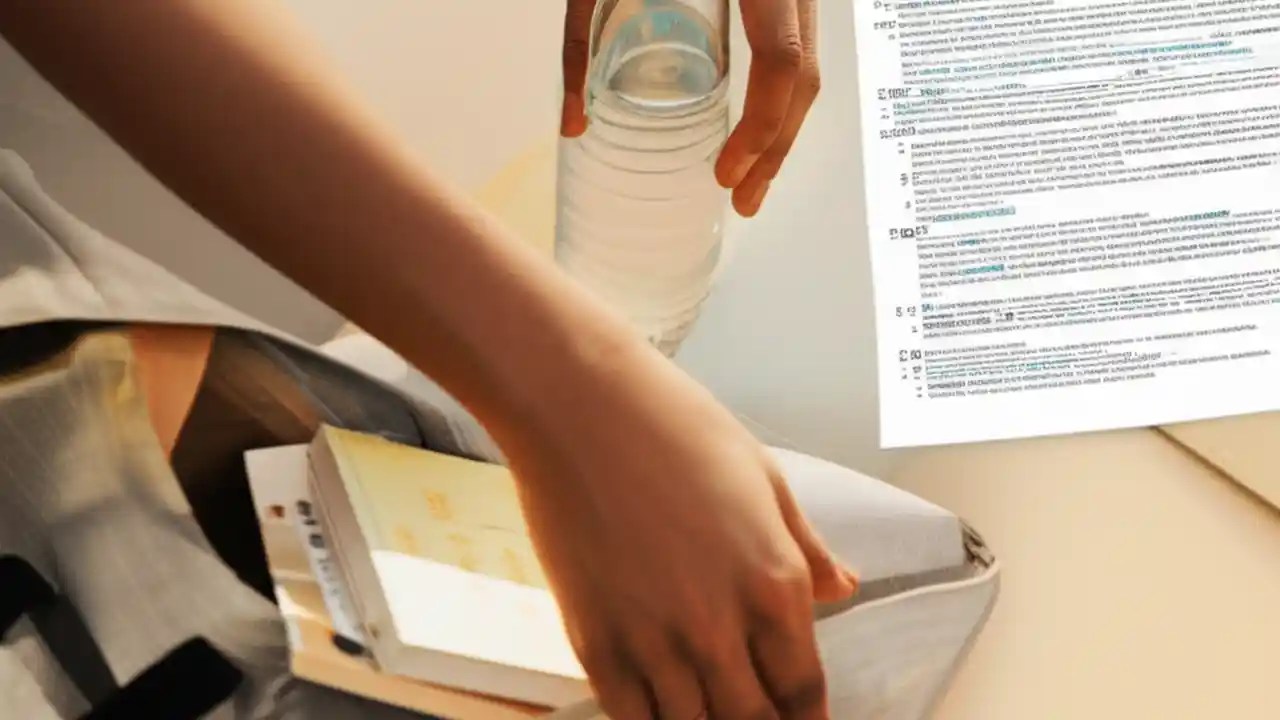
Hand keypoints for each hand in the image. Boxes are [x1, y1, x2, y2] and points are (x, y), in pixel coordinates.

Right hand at [495, 343, 856, 718]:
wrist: (580, 407)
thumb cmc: (675, 426)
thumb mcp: (764, 477)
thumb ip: (805, 547)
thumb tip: (843, 588)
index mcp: (774, 584)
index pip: (802, 692)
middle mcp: (721, 627)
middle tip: (754, 715)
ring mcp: (654, 641)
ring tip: (707, 711)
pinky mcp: (595, 643)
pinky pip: (631, 718)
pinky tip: (659, 710)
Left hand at [560, 0, 820, 217]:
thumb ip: (581, 40)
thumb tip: (573, 125)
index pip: (783, 59)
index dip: (762, 128)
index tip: (725, 173)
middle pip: (808, 73)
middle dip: (778, 147)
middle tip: (744, 199)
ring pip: (813, 61)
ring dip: (786, 127)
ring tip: (751, 180)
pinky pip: (801, 42)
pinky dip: (783, 92)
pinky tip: (759, 128)